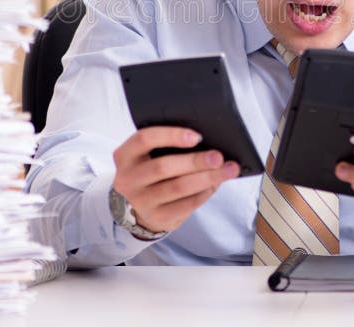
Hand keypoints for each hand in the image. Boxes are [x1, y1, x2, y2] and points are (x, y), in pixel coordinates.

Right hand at [112, 126, 240, 232]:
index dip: (171, 136)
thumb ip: (165, 146)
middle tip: (218, 157)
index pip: (144, 139)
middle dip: (195, 161)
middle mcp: (128, 179)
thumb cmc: (147, 172)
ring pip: (178, 188)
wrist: (134, 207)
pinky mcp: (158, 218)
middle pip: (163, 167)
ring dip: (207, 178)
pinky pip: (186, 205)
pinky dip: (204, 193)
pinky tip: (215, 184)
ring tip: (227, 170)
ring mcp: (141, 201)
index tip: (196, 136)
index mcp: (125, 156)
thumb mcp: (145, 156)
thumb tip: (206, 142)